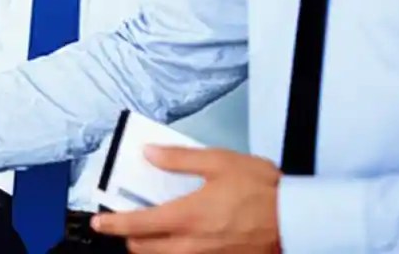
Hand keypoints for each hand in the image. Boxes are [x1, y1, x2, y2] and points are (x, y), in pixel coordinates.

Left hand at [91, 146, 281, 253]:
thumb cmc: (264, 191)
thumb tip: (149, 154)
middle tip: (125, 225)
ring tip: (149, 233)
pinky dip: (175, 253)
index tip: (99, 223)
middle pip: (144, 250)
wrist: (299, 219)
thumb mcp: (218, 162)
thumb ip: (178, 159)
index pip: (136, 225)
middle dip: (129, 239)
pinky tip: (181, 240)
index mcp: (186, 217)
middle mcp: (191, 245)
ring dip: (151, 249)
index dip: (112, 225)